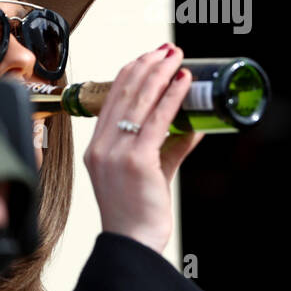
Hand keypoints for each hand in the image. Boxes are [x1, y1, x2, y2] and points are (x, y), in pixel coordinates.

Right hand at [83, 44, 204, 252]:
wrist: (134, 242)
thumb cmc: (141, 211)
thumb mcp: (152, 170)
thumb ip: (169, 146)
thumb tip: (192, 123)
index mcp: (97, 146)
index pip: (111, 97)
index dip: (132, 71)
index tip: (151, 56)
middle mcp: (101, 146)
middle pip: (123, 92)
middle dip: (148, 65)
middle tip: (168, 49)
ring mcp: (116, 152)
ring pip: (139, 101)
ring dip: (161, 73)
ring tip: (178, 56)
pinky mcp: (136, 160)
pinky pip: (156, 120)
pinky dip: (172, 97)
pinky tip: (184, 82)